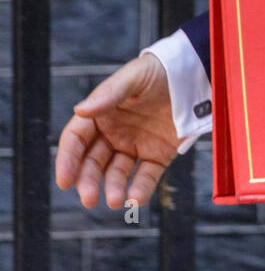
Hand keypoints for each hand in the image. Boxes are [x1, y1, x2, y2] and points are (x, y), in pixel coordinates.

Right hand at [55, 52, 180, 209]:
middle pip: (93, 162)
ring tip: (116, 200)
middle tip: (89, 198)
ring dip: (114, 188)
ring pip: (117, 174)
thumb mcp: (134, 77)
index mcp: (101, 114)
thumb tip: (80, 111)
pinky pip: (146, 177)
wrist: (193, 74)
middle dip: (88, 182)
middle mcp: (114, 134)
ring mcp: (134, 146)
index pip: (76, 140)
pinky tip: (135, 200)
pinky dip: (140, 190)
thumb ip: (109, 95)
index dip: (67, 160)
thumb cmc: (158, 70)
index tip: (64, 181)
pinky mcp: (157, 155)